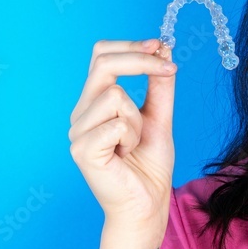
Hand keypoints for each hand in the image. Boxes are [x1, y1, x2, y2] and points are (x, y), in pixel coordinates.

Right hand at [68, 39, 175, 232]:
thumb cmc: (149, 165)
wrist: (147, 203)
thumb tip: (163, 49)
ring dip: (138, 119)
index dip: (131, 46)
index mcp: (95, 102)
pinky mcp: (82, 149)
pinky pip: (116, 123)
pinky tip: (126, 155)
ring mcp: (77, 131)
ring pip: (116, 95)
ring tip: (133, 143)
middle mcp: (81, 113)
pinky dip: (132, 137)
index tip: (160, 45)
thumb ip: (159, 86)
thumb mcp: (160, 117)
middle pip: (104, 63)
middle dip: (141, 60)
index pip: (102, 55)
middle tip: (170, 68)